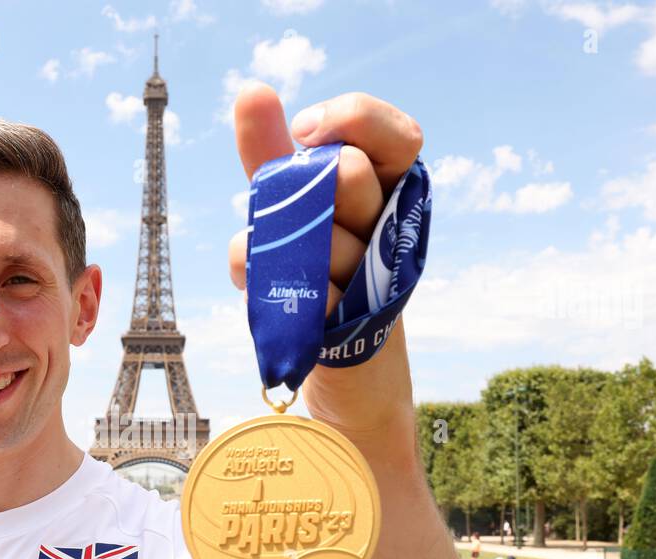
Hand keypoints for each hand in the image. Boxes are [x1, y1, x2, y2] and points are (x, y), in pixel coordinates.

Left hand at [228, 82, 423, 460]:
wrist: (336, 372)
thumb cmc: (318, 278)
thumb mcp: (290, 212)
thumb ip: (273, 155)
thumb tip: (254, 90)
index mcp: (389, 196)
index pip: (400, 138)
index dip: (356, 119)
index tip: (306, 129)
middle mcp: (391, 233)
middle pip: (351, 178)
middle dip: (305, 185)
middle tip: (291, 200)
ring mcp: (376, 284)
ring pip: (317, 238)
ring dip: (277, 247)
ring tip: (280, 266)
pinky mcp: (350, 333)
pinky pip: (299, 295)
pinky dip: (268, 287)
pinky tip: (267, 292)